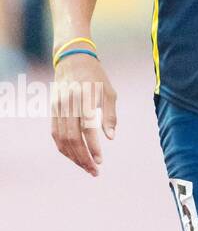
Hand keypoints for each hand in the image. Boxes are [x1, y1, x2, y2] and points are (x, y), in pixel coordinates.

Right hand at [50, 53, 117, 176]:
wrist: (73, 60)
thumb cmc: (97, 77)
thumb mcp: (109, 92)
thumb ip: (110, 115)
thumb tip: (111, 138)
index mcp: (85, 99)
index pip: (87, 129)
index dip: (93, 147)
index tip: (101, 160)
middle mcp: (69, 105)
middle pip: (73, 138)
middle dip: (83, 157)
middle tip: (94, 171)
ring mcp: (58, 108)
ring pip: (62, 139)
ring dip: (73, 156)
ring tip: (86, 167)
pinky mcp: (52, 111)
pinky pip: (55, 134)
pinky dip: (63, 148)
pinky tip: (74, 156)